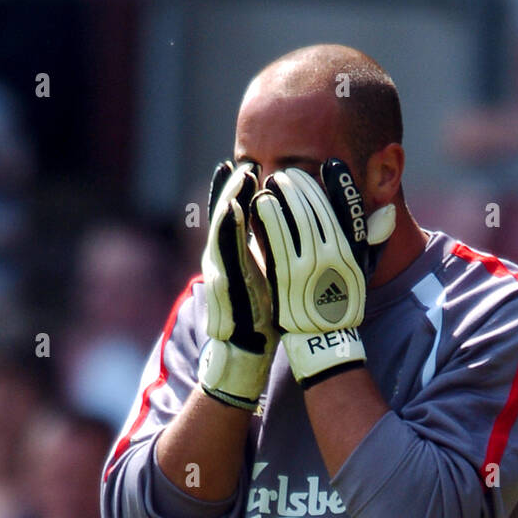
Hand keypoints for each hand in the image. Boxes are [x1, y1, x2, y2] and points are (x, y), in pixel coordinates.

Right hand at [198, 160, 277, 410]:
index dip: (235, 191)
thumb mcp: (270, 280)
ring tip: (240, 174)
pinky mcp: (226, 286)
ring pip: (223, 228)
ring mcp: (221, 273)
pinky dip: (228, 227)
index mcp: (234, 257)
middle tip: (243, 163)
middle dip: (233, 188)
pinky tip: (234, 207)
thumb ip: (277, 254)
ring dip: (230, 198)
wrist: (249, 354)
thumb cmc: (265, 318)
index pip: (232, 217)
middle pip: (226, 215)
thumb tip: (296, 231)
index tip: (243, 165)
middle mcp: (223, 261)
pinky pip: (226, 251)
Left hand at [251, 160, 394, 387]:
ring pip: (294, 221)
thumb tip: (390, 212)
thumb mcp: (363, 270)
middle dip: (302, 186)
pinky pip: (275, 241)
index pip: (347, 208)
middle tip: (290, 172)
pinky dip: (268, 219)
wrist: (325, 339)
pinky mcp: (285, 279)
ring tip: (274, 181)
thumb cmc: (344, 300)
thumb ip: (373, 239)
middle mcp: (332, 257)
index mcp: (351, 253)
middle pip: (316, 210)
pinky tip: (261, 203)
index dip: (339, 183)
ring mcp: (307, 268)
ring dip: (283, 196)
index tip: (331, 162)